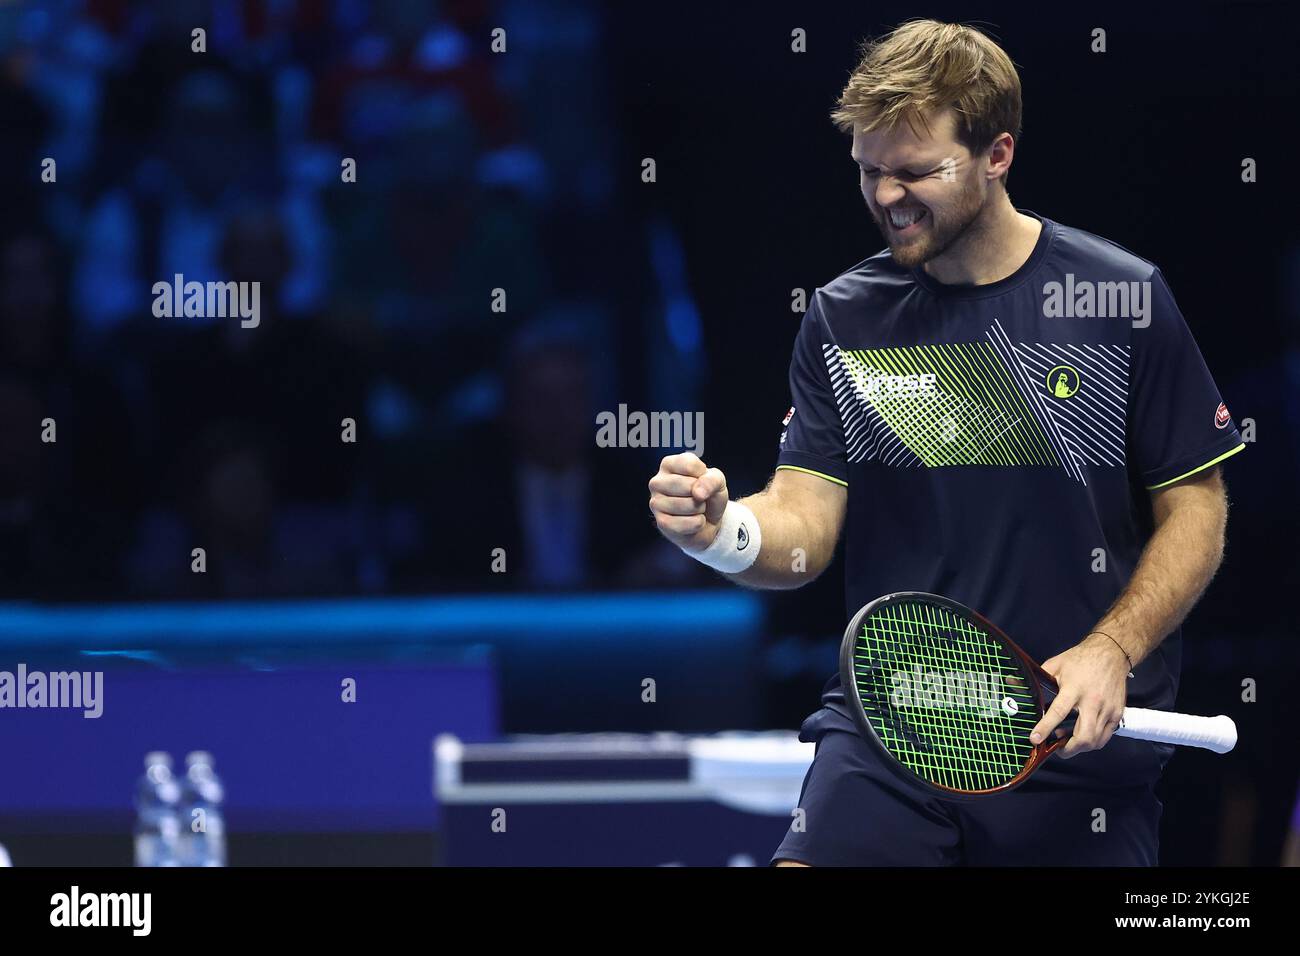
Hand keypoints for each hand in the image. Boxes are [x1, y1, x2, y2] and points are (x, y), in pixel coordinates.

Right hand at [647, 453, 728, 551]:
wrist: (708, 520)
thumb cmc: (707, 494)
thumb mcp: (717, 480)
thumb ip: (712, 480)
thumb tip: (698, 493)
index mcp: (668, 464)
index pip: (690, 465)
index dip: (704, 475)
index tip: (701, 480)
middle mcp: (657, 482)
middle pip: (688, 486)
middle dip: (702, 495)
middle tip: (698, 497)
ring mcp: (656, 503)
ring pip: (689, 505)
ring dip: (700, 510)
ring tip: (694, 509)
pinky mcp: (661, 523)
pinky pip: (688, 523)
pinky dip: (697, 524)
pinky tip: (690, 520)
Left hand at [1029, 634, 1130, 758]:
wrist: (1111, 653)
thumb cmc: (1080, 659)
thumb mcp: (1056, 665)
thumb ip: (1037, 678)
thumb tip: (1012, 683)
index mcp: (1074, 688)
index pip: (1058, 712)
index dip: (1045, 728)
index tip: (1035, 739)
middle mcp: (1092, 701)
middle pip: (1084, 736)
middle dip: (1069, 749)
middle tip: (1057, 748)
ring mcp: (1108, 709)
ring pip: (1096, 740)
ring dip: (1080, 747)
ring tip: (1068, 741)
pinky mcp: (1117, 713)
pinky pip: (1105, 736)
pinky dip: (1093, 742)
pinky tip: (1083, 735)